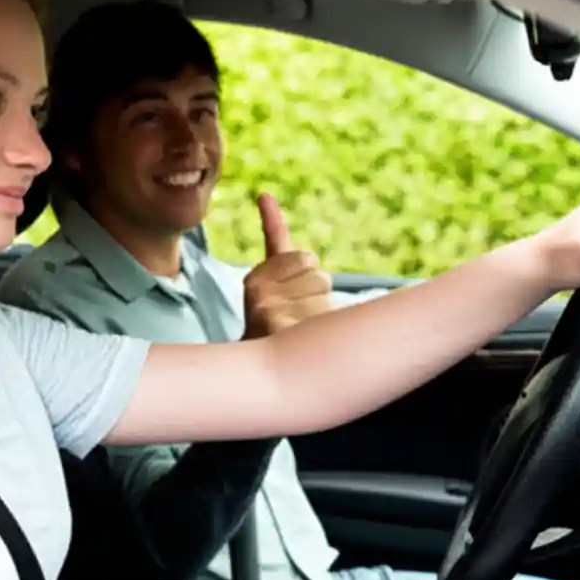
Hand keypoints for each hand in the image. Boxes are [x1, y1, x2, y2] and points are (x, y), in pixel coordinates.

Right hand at [241, 194, 333, 337]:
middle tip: (297, 318)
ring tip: (298, 332)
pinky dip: (319, 325)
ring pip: (322, 287)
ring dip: (320, 309)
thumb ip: (278, 253)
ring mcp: (266, 303)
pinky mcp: (277, 321)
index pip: (276, 242)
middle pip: (314, 267)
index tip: (266, 196)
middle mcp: (257, 286)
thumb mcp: (274, 299)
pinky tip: (300, 331)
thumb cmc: (274, 340)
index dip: (273, 218)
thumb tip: (266, 198)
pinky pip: (321, 307)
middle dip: (315, 289)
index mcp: (257, 278)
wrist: (259, 383)